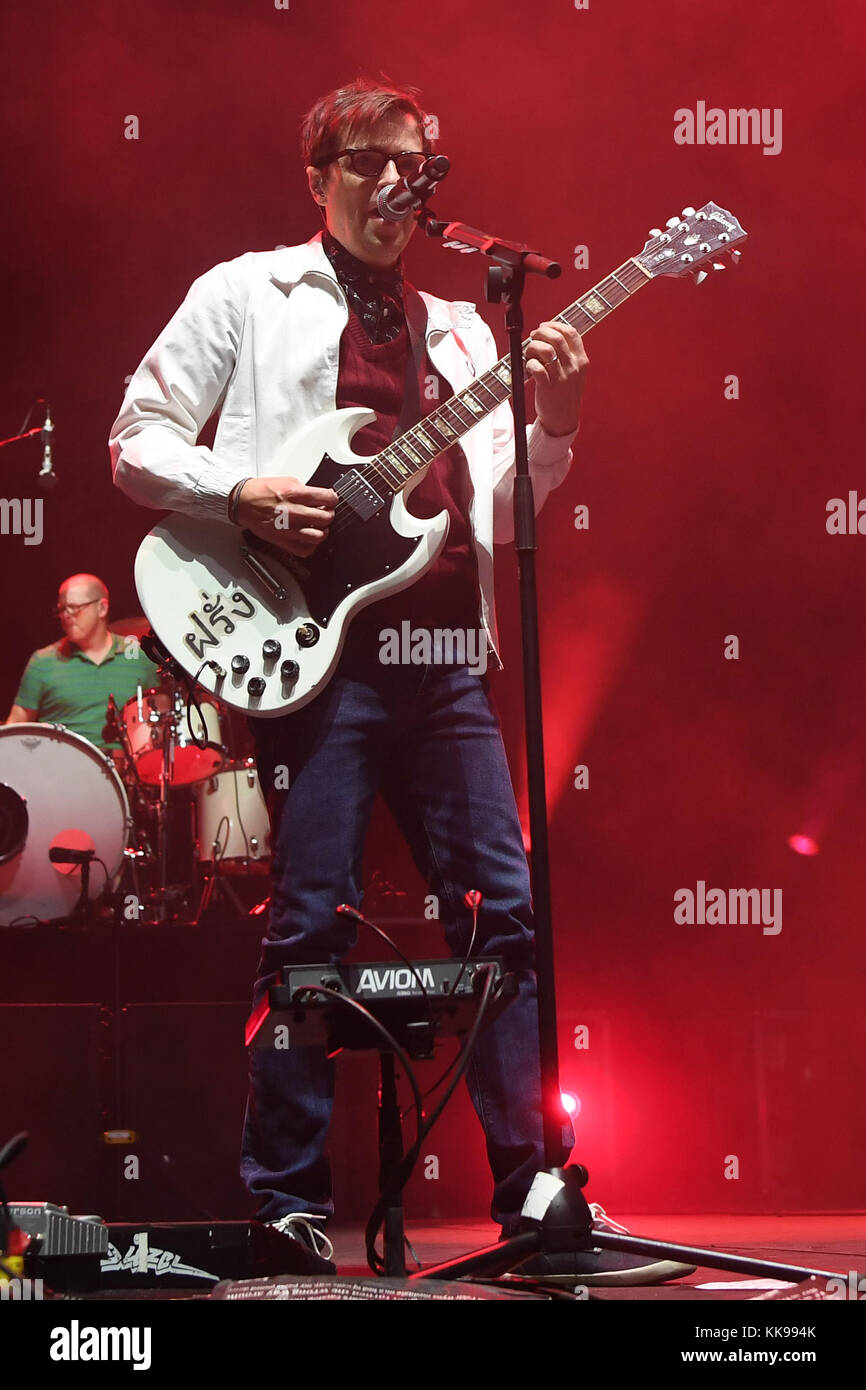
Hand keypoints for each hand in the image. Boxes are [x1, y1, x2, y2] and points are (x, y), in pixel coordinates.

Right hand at [235, 476, 338, 555]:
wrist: (242, 502)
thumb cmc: (261, 491)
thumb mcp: (286, 481)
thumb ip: (305, 489)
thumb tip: (320, 496)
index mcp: (294, 494)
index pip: (327, 498)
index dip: (333, 498)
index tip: (331, 499)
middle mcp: (293, 512)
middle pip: (325, 517)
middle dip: (329, 513)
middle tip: (326, 512)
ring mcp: (288, 528)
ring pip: (318, 536)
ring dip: (323, 531)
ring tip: (320, 526)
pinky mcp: (282, 540)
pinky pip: (305, 550)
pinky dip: (311, 546)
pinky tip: (309, 538)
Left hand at [525, 320, 588, 436]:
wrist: (563, 419)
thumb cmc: (565, 392)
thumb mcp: (575, 372)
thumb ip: (569, 355)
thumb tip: (550, 333)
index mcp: (582, 361)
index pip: (571, 333)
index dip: (556, 325)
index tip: (545, 325)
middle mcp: (573, 368)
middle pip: (557, 338)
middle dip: (541, 332)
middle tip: (533, 336)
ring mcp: (561, 378)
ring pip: (546, 350)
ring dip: (534, 346)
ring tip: (529, 351)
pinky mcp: (548, 388)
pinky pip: (537, 368)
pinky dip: (530, 363)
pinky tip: (529, 366)